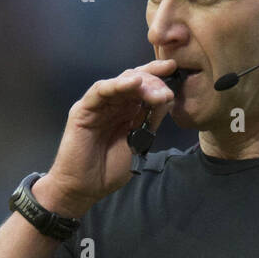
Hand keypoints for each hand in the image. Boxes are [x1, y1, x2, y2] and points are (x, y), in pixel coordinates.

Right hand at [39, 59, 179, 214]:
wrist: (85, 187)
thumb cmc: (109, 170)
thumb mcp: (138, 144)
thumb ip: (149, 122)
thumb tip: (166, 99)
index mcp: (125, 112)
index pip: (142, 88)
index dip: (158, 78)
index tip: (175, 70)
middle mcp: (112, 105)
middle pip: (132, 80)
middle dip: (153, 80)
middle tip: (168, 88)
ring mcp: (97, 106)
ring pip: (119, 83)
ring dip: (140, 83)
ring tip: (156, 90)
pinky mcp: (83, 110)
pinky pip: (100, 91)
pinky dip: (116, 85)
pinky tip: (134, 82)